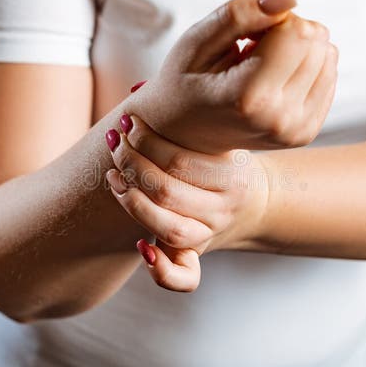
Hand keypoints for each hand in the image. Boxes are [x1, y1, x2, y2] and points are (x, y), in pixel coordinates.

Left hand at [105, 114, 268, 291]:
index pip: (181, 160)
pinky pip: (184, 277)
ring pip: (167, 227)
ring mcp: (210, 234)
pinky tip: (140, 247)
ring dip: (131, 203)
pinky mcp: (197, 256)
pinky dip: (160, 269)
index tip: (126, 122)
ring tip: (113, 178)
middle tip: (113, 143)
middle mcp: (223, 209)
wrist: (252, 202)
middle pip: (167, 191)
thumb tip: (136, 89)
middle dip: (132, 164)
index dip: (147, 140)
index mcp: (231, 176)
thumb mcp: (215, 134)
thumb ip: (182, 113)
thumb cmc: (221, 159)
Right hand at [129, 0, 337, 154]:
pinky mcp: (307, 132)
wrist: (184, 135)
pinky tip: (272, 82)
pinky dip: (303, 69)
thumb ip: (241, 14)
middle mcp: (279, 118)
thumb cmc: (185, 82)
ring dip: (297, 51)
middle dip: (287, 33)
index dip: (274, 19)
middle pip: (317, 42)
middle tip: (252, 51)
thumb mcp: (198, 40)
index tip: (246, 36)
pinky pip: (329, 76)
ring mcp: (297, 130)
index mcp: (250, 97)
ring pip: (329, 56)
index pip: (298, 31)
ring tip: (261, 68)